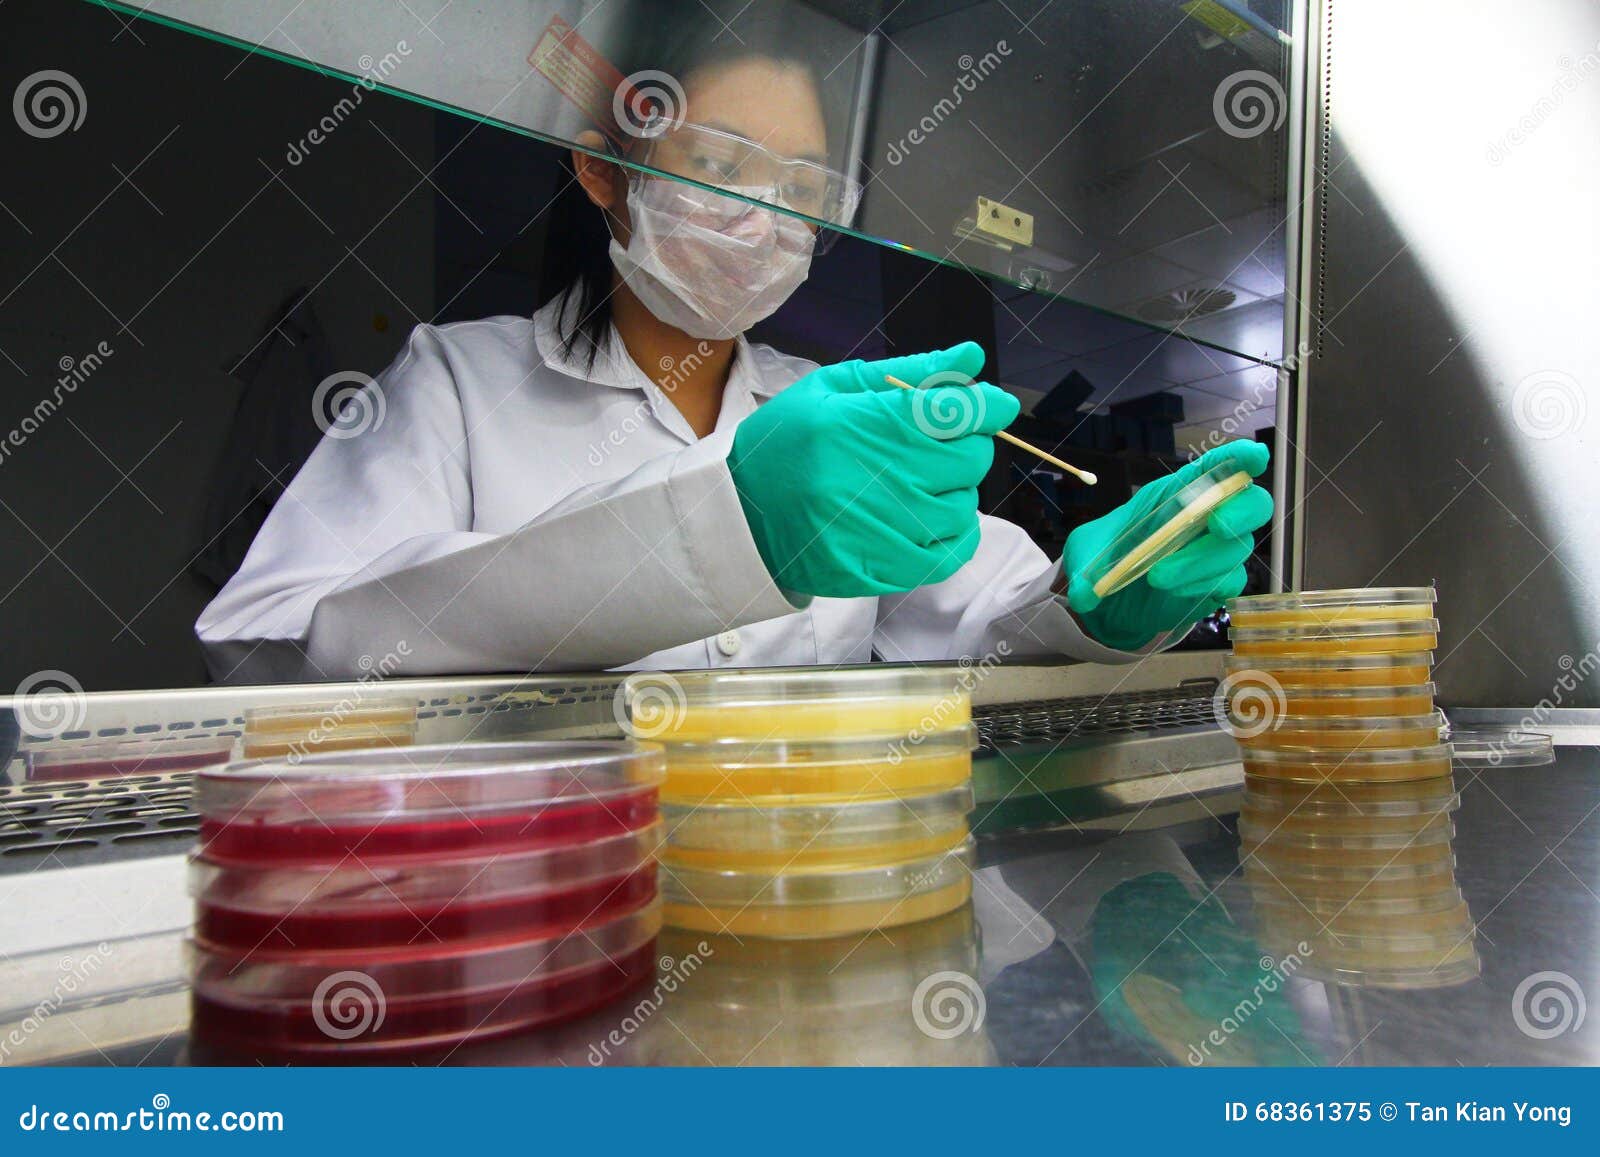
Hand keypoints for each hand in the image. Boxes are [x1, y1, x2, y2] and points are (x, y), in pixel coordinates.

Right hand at [729, 342, 1019, 596]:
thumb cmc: (786, 445)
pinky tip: (932, 518)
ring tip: (919, 484)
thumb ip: (908, 371)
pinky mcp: (886, 569)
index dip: (987, 404)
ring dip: (954, 490)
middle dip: (965, 444)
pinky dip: (956, 532)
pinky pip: (954, 551)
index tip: (990, 405)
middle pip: (971, 457)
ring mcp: (886, 528)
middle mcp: (880, 477)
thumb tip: (971, 356)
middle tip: (935, 445)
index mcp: (863, 423)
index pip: (957, 410)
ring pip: (965, 504)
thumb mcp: (833, 390)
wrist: (741, 515)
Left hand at [1065, 440, 1272, 648]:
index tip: (1253, 456)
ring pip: (1236, 549)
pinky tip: (1174, 592)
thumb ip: (1085, 566)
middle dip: (1241, 511)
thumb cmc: (1106, 559)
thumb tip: (1085, 594)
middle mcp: (1206, 516)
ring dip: (1199, 562)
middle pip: (1252, 504)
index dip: (1239, 458)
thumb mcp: (1085, 552)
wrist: (1111, 600)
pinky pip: (1229, 582)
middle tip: (1215, 526)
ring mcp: (1217, 551)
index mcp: (1177, 493)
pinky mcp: (1218, 583)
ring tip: (1157, 577)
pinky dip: (1202, 586)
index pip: (1217, 468)